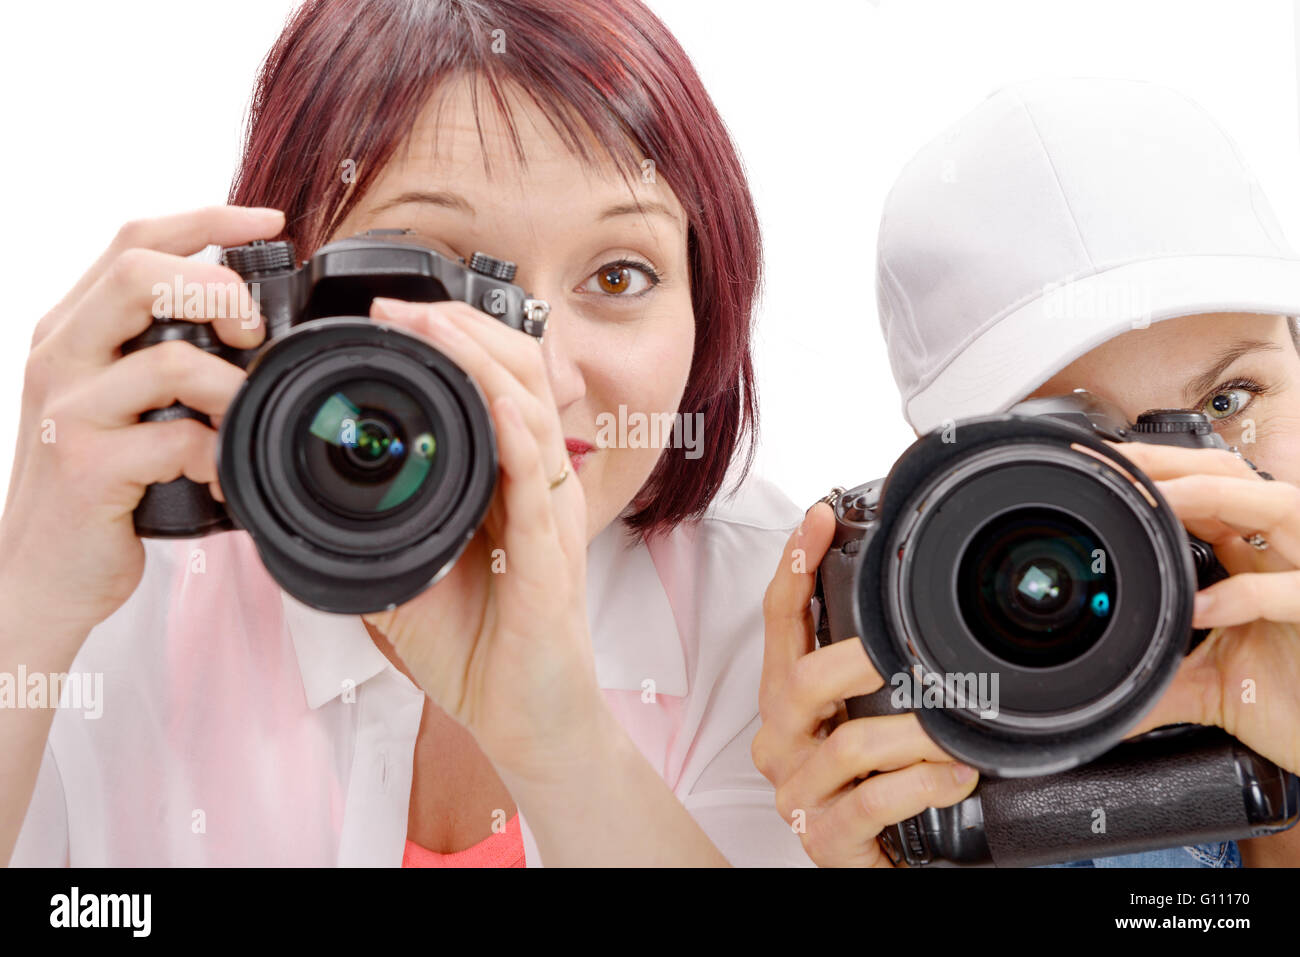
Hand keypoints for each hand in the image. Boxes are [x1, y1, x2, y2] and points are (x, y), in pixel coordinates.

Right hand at [0, 205, 279, 647]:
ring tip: (239, 419)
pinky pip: (178, 439)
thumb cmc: (94, 485)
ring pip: (170, 359)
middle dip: (220, 290)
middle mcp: (62, 356)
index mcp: (72, 330)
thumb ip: (159, 356)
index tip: (268, 222)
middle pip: (143, 273)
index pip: (134, 242)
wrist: (37, 572)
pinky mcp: (88, 465)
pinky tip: (219, 476)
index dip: (206, 219)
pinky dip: (217, 456)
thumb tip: (246, 328)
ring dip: (230, 388)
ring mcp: (71, 410)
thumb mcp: (116, 404)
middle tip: (252, 333)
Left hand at [361, 298, 606, 783]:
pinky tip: (491, 399)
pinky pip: (538, 480)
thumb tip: (321, 497)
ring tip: (433, 325)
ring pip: (529, 410)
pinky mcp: (552, 554)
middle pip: (521, 375)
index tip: (391, 320)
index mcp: (510, 483)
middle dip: (462, 329)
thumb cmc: (479, 647)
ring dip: (481, 359)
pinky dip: (515, 431)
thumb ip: (386, 526)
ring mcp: (551, 515)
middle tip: (399, 307)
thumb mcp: (416, 570)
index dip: (454, 341)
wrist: (525, 716)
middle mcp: (539, 486)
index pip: (495, 386)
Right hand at [752, 503, 980, 866]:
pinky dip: (922, 784)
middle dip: (862, 661)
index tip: (820, 517)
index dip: (794, 566)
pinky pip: (873, 802)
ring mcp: (798, 792)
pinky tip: (954, 777)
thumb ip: (882, 671)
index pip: (779, 622)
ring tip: (957, 734)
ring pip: (850, 744)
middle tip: (912, 658)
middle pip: (801, 680)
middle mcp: (781, 741)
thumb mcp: (874, 717)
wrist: (883, 865)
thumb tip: (921, 603)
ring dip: (915, 735)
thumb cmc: (880, 782)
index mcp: (787, 702)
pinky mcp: (824, 839)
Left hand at [1115, 442, 1299, 776]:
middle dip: (1178, 463)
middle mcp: (1286, 554)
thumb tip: (1094, 697)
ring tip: (1163, 498)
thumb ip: (1154, 681)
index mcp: (1254, 559)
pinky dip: (1245, 594)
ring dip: (1215, 494)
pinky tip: (1203, 608)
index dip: (1161, 477)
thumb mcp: (1209, 688)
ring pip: (1279, 505)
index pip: (1208, 495)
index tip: (1108, 474)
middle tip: (1123, 465)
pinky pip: (1294, 590)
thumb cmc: (1289, 700)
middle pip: (1238, 478)